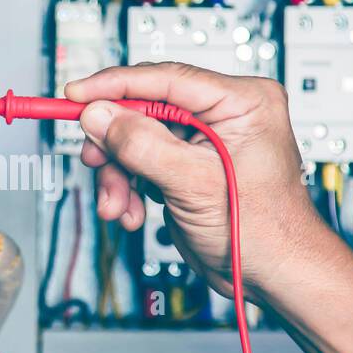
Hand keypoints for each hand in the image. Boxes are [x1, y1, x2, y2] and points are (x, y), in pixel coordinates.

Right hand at [65, 62, 323, 300]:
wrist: (276, 274)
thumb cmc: (265, 231)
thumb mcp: (194, 183)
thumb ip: (142, 145)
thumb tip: (99, 115)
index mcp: (242, 101)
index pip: (165, 78)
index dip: (114, 86)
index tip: (76, 94)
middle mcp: (224, 114)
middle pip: (144, 110)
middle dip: (116, 146)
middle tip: (96, 163)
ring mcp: (206, 141)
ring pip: (137, 140)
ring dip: (120, 175)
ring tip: (120, 206)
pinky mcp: (190, 165)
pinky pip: (144, 162)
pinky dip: (131, 187)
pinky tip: (134, 211)